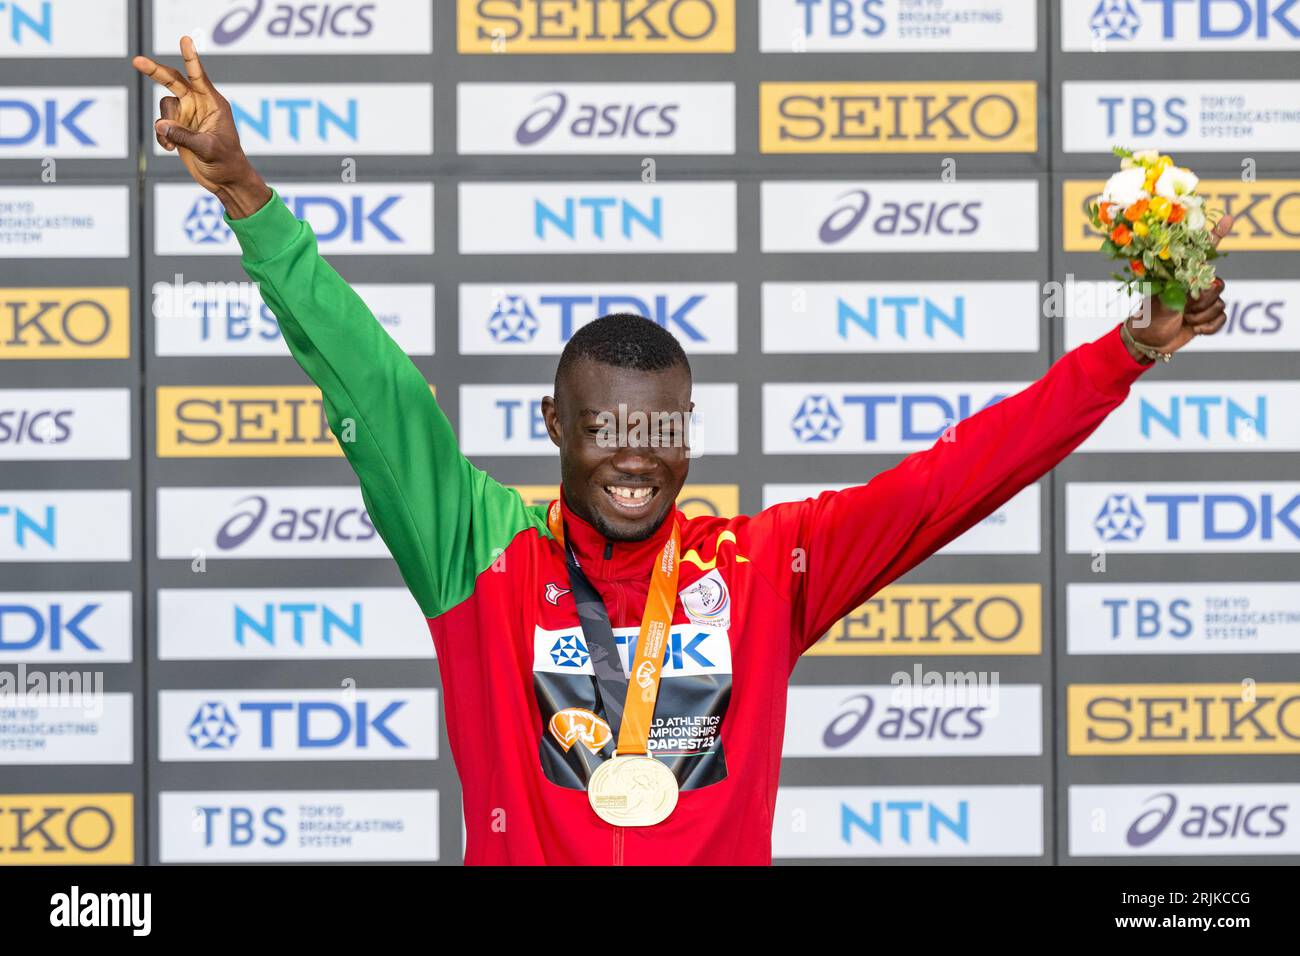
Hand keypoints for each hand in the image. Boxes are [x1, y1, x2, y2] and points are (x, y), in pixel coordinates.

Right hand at [132, 36, 271, 218]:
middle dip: (155, 72)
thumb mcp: (208, 149)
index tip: (185, 39)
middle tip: (136, 61)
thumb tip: (160, 125)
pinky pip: (161, 124)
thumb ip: (184, 136)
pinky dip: (162, 136)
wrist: (226, 181)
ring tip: (172, 144)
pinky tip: (170, 149)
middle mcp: (199, 105)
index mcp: (213, 104)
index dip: (190, 58)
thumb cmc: (226, 162)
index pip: (198, 76)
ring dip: (164, 125)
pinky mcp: (179, 127)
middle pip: (173, 81)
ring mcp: (188, 115)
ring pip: (164, 107)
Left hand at [1124, 213, 1233, 360]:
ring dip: (1200, 317)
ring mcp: (1203, 300)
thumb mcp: (1162, 303)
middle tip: (1181, 310)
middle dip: (1200, 302)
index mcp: (1181, 275)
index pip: (1202, 252)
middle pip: (1218, 285)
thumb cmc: (1148, 320)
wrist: (1148, 343)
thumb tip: (1207, 285)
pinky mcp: (1209, 316)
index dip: (1216, 234)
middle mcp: (1195, 284)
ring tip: (1182, 319)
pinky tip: (1192, 328)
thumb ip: (1183, 292)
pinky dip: (1206, 328)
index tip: (1227, 218)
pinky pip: (1221, 320)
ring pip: (1220, 305)